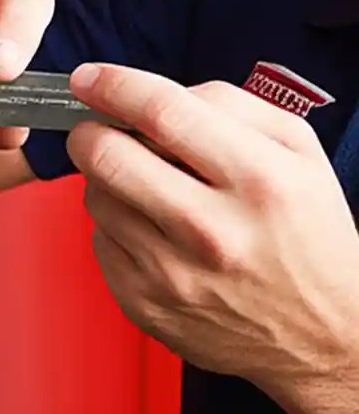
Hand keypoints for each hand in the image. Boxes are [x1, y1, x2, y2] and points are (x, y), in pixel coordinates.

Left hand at [67, 63, 358, 395]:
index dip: (114, 86)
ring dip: (106, 179)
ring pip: (96, 196)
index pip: (164, 114)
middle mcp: (213, 230)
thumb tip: (154, 93)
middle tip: (99, 129)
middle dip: (90, 131)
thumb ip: (230, 106)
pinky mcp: (143, 303)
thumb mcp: (299, 154)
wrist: (324, 335)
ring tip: (144, 186)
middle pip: (109, 156)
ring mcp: (173, 273)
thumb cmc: (309, 235)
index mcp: (261, 181)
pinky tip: (152, 230)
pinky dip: (115, 224)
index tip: (88, 78)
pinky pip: (99, 240)